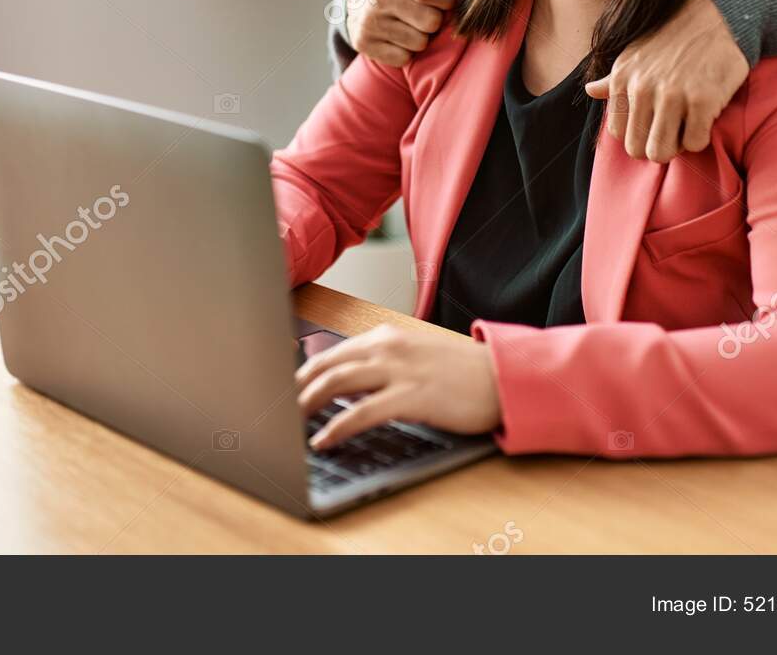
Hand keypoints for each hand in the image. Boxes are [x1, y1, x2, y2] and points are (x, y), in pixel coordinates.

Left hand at [296, 324, 501, 448]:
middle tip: (275, 411)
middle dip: (294, 390)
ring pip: (336, 383)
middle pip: (324, 366)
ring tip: (289, 424)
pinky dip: (337, 426)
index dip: (300, 374)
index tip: (281, 392)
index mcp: (385, 337)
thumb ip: (379, 367)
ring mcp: (399, 370)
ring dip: (306, 405)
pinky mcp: (412, 396)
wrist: (502, 377)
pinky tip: (324, 439)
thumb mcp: (413, 359)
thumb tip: (343, 389)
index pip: (330, 354)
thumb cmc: (459, 373)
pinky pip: (362, 412)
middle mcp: (387, 347)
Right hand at [345, 0, 458, 66]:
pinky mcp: (364, 43)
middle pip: (430, 21)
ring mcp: (369, 22)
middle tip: (430, 12)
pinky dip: (407, 51)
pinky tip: (401, 37)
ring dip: (423, 36)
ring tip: (415, 24)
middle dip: (437, 19)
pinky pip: (404, 58)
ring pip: (420, 43)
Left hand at [586, 0, 748, 161]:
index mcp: (623, 79)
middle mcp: (643, 89)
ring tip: (686, 127)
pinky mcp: (702, 100)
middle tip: (672, 131)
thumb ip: (613, 79)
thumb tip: (590, 90)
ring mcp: (672, 95)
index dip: (638, 134)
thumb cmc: (673, 38)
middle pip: (637, 149)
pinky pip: (694, 143)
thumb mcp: (635, 54)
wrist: (714, 14)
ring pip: (662, 151)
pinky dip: (699, 138)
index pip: (618, 133)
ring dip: (676, 146)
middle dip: (655, 147)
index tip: (653, 124)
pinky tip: (704, 120)